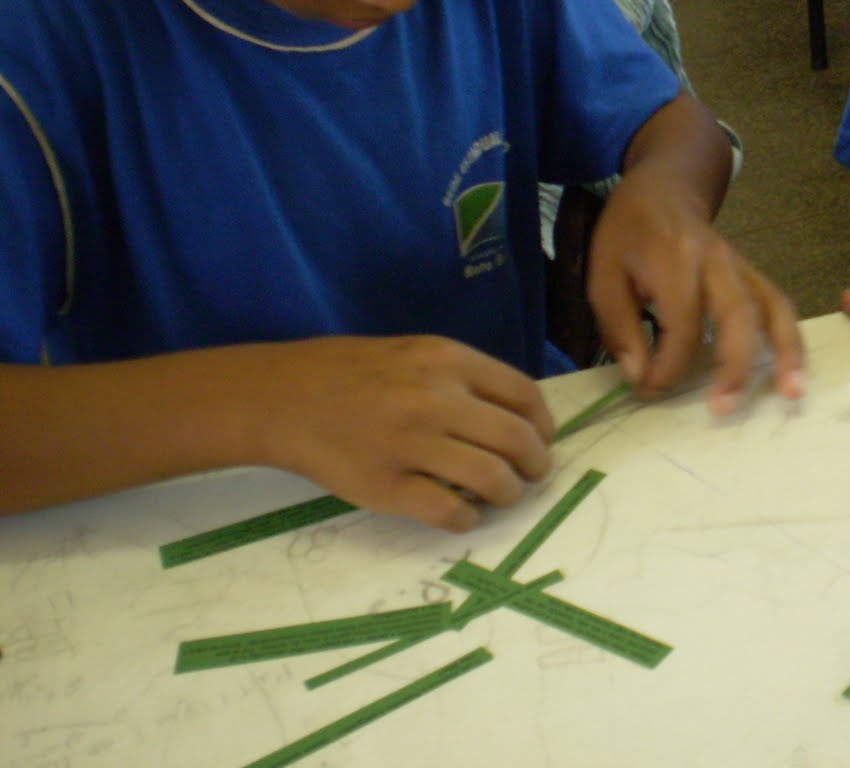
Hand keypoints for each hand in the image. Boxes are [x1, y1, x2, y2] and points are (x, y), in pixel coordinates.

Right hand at [257, 335, 554, 531]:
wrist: (282, 397)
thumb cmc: (352, 373)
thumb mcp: (414, 353)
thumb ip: (463, 377)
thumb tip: (517, 414)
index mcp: (447, 360)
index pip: (523, 394)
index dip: (544, 424)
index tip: (543, 440)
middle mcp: (435, 399)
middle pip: (517, 439)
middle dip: (536, 464)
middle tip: (531, 475)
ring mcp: (410, 444)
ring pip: (492, 478)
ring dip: (509, 494)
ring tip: (501, 496)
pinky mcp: (386, 486)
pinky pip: (449, 511)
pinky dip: (468, 518)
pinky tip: (463, 514)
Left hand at [584, 175, 804, 415]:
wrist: (663, 189)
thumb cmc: (627, 233)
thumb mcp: (602, 274)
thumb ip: (619, 326)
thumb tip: (641, 376)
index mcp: (675, 257)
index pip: (681, 323)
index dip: (667, 365)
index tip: (648, 387)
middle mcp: (716, 260)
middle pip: (738, 314)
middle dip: (734, 366)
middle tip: (722, 410)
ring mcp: (740, 265)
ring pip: (772, 307)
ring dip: (785, 351)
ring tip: (791, 393)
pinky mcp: (751, 274)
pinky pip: (778, 305)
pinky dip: (790, 338)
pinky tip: (793, 372)